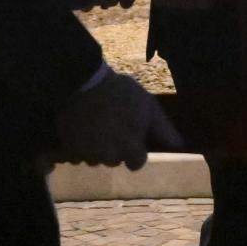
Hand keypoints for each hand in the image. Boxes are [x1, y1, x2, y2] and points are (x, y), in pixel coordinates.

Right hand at [52, 70, 182, 170]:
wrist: (84, 83)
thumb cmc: (121, 94)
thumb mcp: (148, 107)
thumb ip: (163, 129)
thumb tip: (179, 145)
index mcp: (129, 149)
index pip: (136, 163)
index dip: (135, 150)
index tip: (130, 135)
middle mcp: (107, 157)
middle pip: (114, 160)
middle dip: (114, 147)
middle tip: (112, 126)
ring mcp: (86, 154)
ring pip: (94, 158)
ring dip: (96, 148)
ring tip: (96, 125)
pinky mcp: (67, 149)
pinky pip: (75, 155)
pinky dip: (78, 146)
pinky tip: (81, 129)